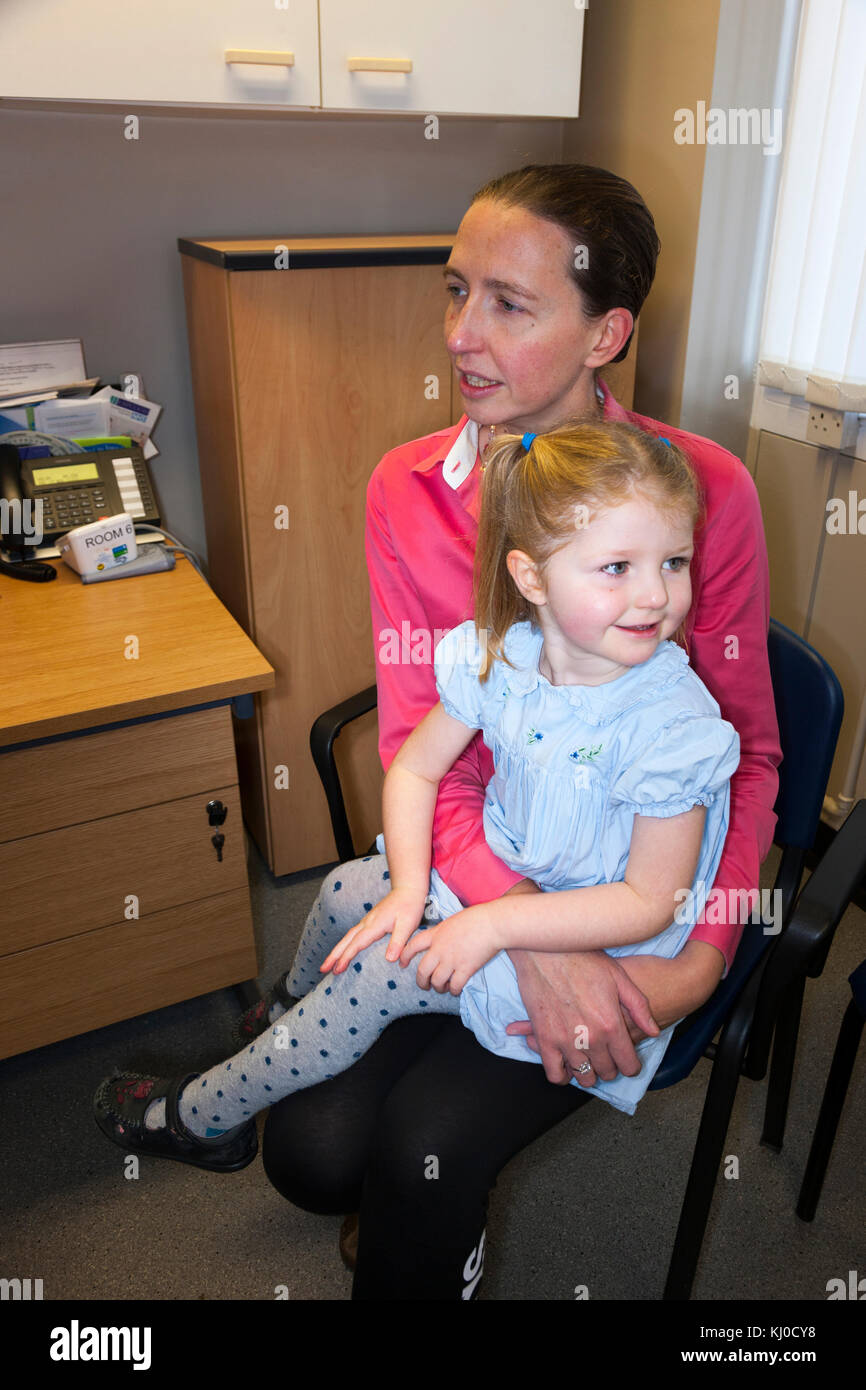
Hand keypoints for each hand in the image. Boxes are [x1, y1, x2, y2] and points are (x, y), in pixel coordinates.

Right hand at [320, 888, 426, 974]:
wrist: (408, 888)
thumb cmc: (410, 905)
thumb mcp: (408, 924)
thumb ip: (398, 941)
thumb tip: (389, 960)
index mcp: (374, 925)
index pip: (356, 943)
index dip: (346, 957)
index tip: (337, 969)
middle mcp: (367, 923)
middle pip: (346, 940)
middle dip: (333, 955)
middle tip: (322, 969)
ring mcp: (367, 921)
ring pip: (348, 937)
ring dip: (337, 950)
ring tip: (328, 964)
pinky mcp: (370, 921)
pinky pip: (353, 935)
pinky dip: (345, 944)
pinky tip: (344, 950)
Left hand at [399, 905, 501, 993]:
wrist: (492, 923)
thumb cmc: (477, 918)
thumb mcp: (452, 920)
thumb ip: (443, 932)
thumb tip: (441, 940)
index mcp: (436, 934)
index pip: (413, 946)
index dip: (405, 956)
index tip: (402, 964)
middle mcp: (440, 949)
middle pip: (422, 970)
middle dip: (421, 982)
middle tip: (424, 985)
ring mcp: (452, 960)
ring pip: (437, 982)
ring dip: (438, 988)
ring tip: (442, 988)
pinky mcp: (465, 969)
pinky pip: (454, 986)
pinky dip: (454, 991)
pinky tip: (456, 990)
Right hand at [506, 948, 658, 1085]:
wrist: (546, 948)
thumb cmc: (583, 958)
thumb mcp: (619, 977)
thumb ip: (639, 1007)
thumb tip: (653, 1031)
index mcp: (612, 1025)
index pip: (628, 1065)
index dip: (630, 1065)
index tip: (626, 1060)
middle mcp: (591, 1038)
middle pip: (607, 1072)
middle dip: (610, 1067)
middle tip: (607, 1056)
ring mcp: (566, 1041)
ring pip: (583, 1076)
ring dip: (588, 1072)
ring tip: (589, 1060)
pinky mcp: (544, 1039)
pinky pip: (554, 1073)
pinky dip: (562, 1075)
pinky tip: (567, 1064)